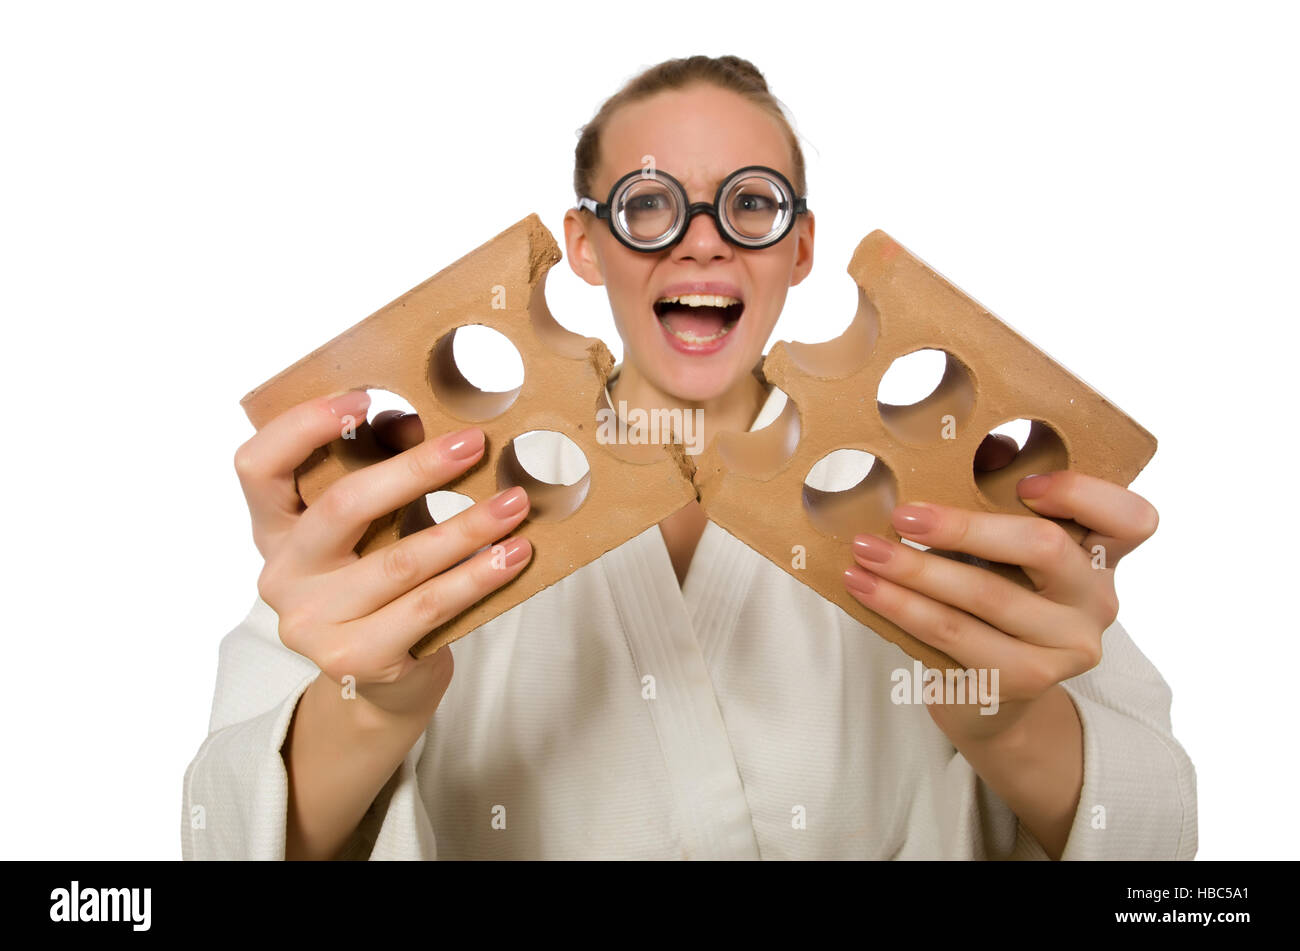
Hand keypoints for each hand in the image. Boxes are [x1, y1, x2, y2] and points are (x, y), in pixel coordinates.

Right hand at [233, 390, 532, 722]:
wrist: (388, 679)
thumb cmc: (382, 586)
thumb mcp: (371, 530)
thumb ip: (379, 477)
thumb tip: (417, 422)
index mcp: (274, 530)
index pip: (258, 466)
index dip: (303, 425)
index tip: (364, 398)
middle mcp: (281, 575)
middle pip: (342, 506)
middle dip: (416, 469)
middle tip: (475, 443)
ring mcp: (313, 622)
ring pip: (401, 561)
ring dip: (468, 527)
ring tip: (515, 503)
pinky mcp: (356, 658)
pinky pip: (429, 606)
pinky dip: (478, 576)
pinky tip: (512, 555)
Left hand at [842, 434, 1158, 742]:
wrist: (992, 692)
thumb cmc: (994, 594)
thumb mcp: (1002, 547)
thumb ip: (995, 495)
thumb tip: (968, 445)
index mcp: (1102, 554)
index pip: (1133, 518)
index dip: (1084, 493)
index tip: (1025, 483)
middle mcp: (1096, 601)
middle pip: (1045, 547)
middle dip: (964, 526)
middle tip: (903, 515)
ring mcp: (1065, 647)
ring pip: (986, 597)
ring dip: (914, 571)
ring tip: (865, 552)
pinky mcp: (1024, 681)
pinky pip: (955, 638)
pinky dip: (903, 609)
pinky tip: (866, 590)